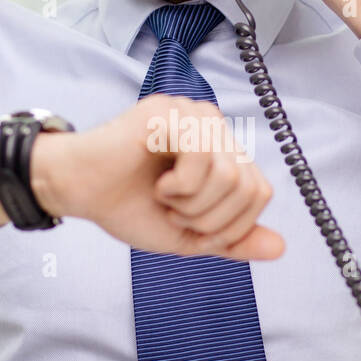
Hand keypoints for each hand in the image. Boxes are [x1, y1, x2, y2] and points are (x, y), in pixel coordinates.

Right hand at [31, 95, 283, 260]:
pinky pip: (203, 158)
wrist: (80, 192)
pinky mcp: (172, 112)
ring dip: (192, 203)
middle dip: (209, 218)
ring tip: (164, 195)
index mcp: (222, 150)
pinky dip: (179, 186)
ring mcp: (194, 115)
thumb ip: (233, 240)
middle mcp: (214, 127)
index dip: (228, 225)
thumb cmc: (128, 206)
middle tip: (173, 210)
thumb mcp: (190, 234)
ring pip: (230, 174)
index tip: (190, 223)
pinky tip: (157, 182)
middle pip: (248, 187)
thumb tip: (280, 248)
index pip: (260, 193)